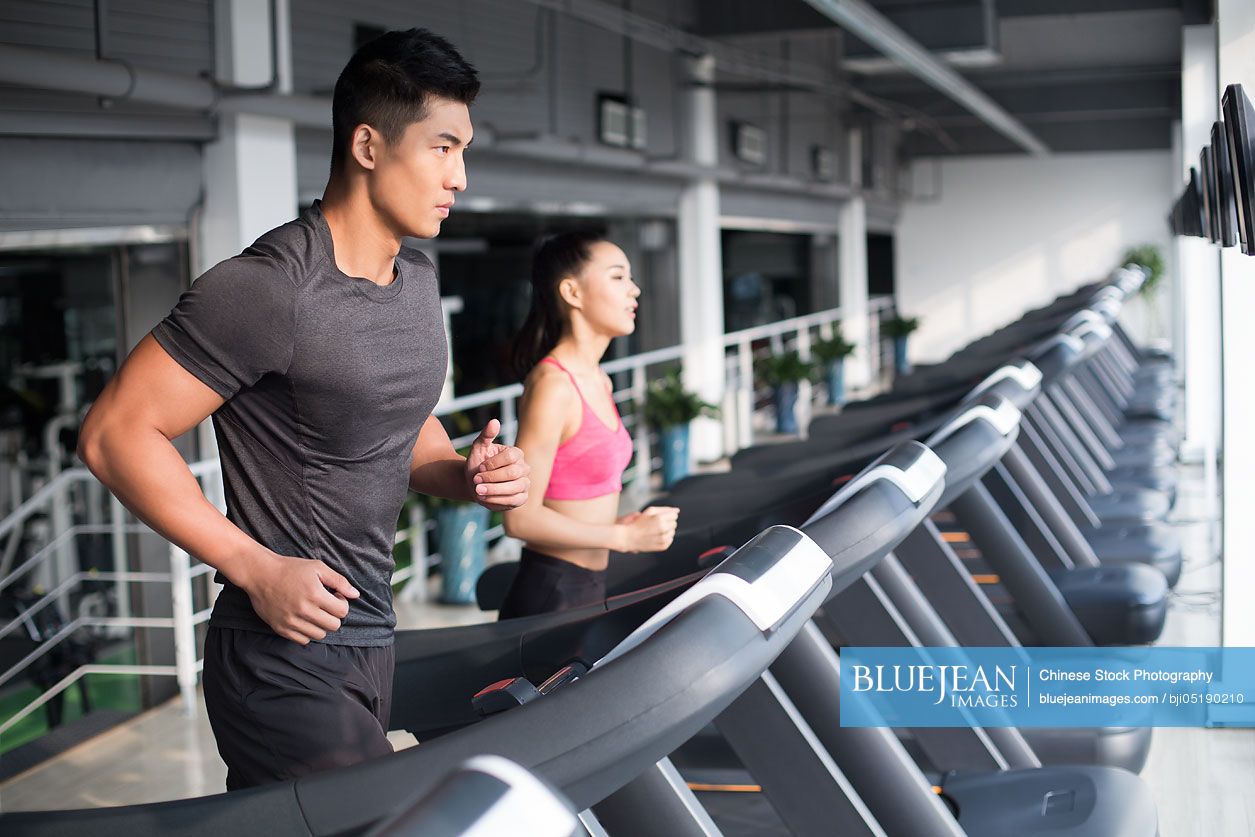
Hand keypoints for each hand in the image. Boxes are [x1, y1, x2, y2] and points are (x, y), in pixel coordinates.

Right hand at [239, 551, 359, 644]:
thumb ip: (339, 581)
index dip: (342, 603)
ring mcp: (291, 622)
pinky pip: (303, 641)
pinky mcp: (281, 629)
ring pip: (319, 635)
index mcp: (315, 594)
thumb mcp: (317, 567)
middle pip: (333, 626)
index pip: (342, 612)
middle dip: (334, 616)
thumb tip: (355, 594)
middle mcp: (304, 611)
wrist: (261, 574)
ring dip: (321, 625)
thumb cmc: (291, 569)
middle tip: (325, 605)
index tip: (334, 597)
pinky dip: (307, 633)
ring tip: (314, 612)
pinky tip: (304, 620)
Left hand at [467, 418, 530, 511]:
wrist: (474, 483)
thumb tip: (494, 421)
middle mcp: (524, 468)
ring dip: (493, 490)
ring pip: (514, 488)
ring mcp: (525, 484)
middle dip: (492, 477)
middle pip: (514, 473)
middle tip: (476, 480)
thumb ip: (486, 435)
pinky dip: (497, 500)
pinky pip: (514, 500)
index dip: (493, 463)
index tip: (479, 467)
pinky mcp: (521, 498)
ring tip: (478, 490)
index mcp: (516, 453)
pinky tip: (484, 498)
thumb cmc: (477, 464)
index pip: (511, 456)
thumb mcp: (478, 448)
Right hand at [616, 506, 679, 552]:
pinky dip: (666, 538)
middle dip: (668, 523)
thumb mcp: (650, 511)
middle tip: (657, 524)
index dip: (668, 516)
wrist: (630, 537)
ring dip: (667, 531)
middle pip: (675, 523)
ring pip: (673, 532)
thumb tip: (677, 510)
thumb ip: (665, 509)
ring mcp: (663, 539)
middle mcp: (663, 529)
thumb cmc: (639, 523)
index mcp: (660, 518)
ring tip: (656, 531)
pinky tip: (657, 537)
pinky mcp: (663, 546)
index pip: (674, 515)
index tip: (660, 518)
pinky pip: (670, 540)